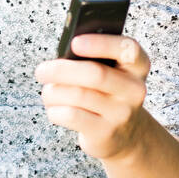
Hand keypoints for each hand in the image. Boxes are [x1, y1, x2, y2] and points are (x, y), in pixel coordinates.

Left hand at [34, 33, 152, 162]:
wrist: (124, 135)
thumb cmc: (106, 94)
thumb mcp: (109, 74)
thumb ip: (91, 61)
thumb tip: (60, 58)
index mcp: (137, 67)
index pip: (128, 49)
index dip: (101, 43)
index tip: (75, 42)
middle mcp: (134, 89)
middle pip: (95, 74)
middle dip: (61, 70)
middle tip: (42, 71)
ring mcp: (121, 113)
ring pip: (78, 95)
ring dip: (53, 92)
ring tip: (48, 92)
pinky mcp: (105, 133)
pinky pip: (71, 115)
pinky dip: (54, 110)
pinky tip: (55, 109)